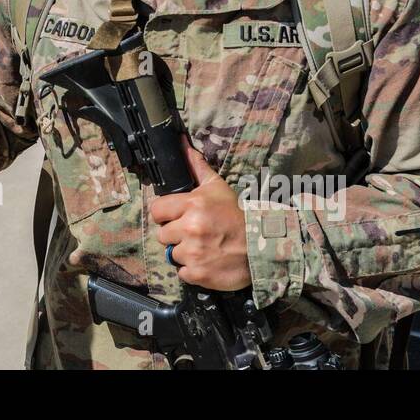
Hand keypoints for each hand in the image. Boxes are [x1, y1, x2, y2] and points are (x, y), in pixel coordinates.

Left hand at [151, 146, 251, 291]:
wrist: (262, 246)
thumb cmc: (238, 215)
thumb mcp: (217, 187)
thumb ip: (197, 167)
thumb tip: (181, 144)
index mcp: (192, 205)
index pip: (156, 210)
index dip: (165, 214)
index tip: (175, 217)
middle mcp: (190, 229)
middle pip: (162, 234)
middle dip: (175, 234)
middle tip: (194, 233)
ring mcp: (193, 253)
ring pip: (172, 254)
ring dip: (184, 253)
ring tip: (203, 247)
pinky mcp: (198, 274)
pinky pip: (182, 273)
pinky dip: (192, 270)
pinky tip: (206, 261)